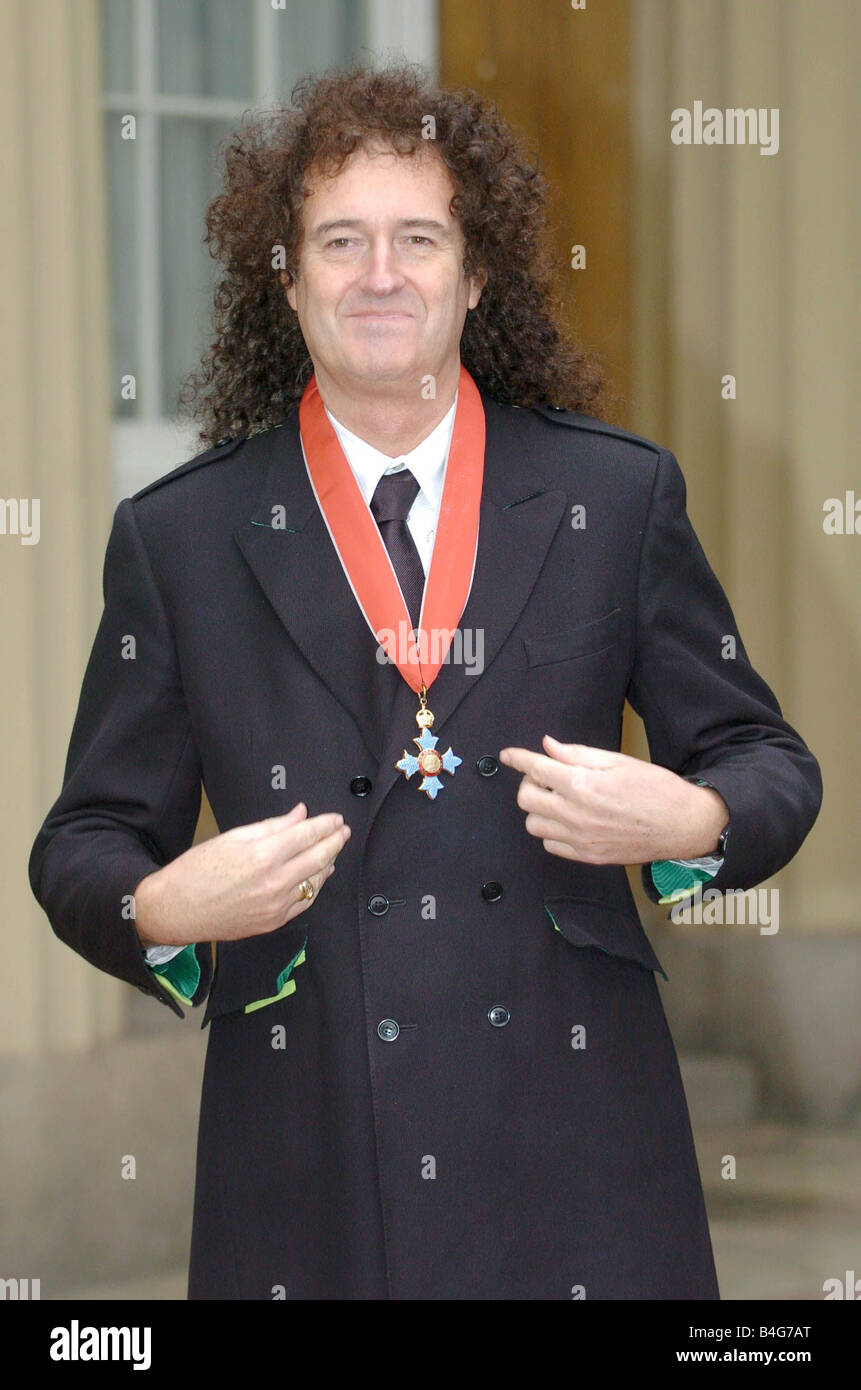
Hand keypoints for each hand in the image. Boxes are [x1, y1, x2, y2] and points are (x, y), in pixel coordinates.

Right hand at [133, 802, 350, 947]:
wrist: (175, 910)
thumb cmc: (196, 870)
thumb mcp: (232, 837)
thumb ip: (271, 826)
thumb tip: (299, 814)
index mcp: (263, 856)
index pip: (307, 835)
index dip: (325, 824)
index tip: (335, 818)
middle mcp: (274, 883)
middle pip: (318, 857)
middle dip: (335, 841)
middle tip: (343, 831)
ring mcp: (276, 906)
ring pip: (315, 881)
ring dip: (328, 863)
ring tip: (332, 850)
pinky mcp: (273, 922)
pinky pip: (304, 902)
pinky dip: (315, 886)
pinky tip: (318, 876)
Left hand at [498, 735, 728, 864]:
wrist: (682, 825)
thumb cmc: (656, 789)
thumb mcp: (618, 761)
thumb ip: (577, 754)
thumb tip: (548, 746)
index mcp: (584, 784)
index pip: (536, 769)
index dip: (518, 759)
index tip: (508, 755)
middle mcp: (576, 814)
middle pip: (526, 799)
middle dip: (530, 783)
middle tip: (546, 777)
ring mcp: (580, 839)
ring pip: (533, 825)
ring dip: (539, 809)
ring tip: (560, 800)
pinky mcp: (587, 856)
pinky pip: (550, 844)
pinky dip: (552, 831)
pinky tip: (569, 819)